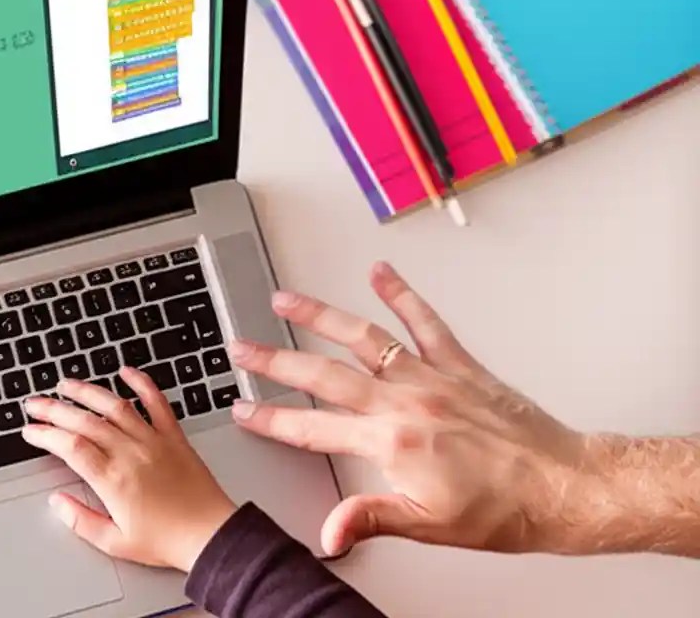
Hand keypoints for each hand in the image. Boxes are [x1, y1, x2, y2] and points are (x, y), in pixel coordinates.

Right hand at [21, 370, 237, 571]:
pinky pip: (157, 402)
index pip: (69, 447)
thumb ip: (81, 521)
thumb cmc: (166, 541)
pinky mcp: (173, 436)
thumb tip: (57, 503)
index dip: (45, 434)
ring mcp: (153, 441)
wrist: (210, 535)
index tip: (31, 431)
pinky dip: (141, 383)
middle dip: (54, 408)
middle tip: (35, 403)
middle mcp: (130, 454)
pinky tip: (127, 371)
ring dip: (87, 391)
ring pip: (114, 405)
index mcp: (113, 480)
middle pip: (84, 421)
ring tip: (67, 384)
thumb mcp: (115, 542)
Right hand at [228, 261, 588, 556]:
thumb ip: (370, 518)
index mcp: (391, 443)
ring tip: (286, 300)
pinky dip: (402, 295)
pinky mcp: (460, 366)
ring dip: (320, 316)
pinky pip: (426, 323)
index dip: (271, 418)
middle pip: (324, 374)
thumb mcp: (428, 527)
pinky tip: (380, 274)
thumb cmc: (504, 510)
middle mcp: (405, 402)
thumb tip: (328, 532)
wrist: (564, 488)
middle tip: (242, 347)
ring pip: (364, 338)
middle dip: (275, 360)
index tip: (243, 409)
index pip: (313, 428)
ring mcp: (431, 378)